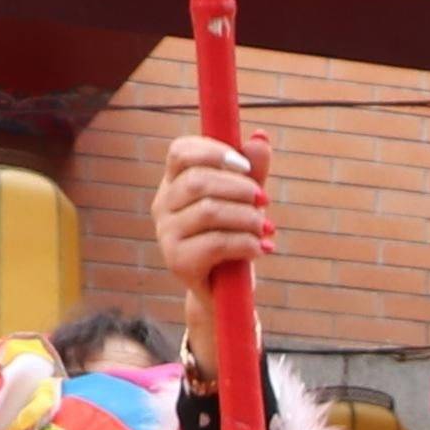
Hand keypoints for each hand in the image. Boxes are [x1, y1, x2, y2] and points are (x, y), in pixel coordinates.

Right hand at [155, 135, 271, 302]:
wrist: (228, 291)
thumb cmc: (235, 236)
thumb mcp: (247, 199)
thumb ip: (253, 170)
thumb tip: (261, 138)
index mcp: (175, 181)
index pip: (181, 151)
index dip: (214, 151)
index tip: (245, 166)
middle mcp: (163, 204)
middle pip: (198, 181)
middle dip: (240, 188)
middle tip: (265, 200)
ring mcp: (165, 233)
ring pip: (209, 211)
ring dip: (247, 217)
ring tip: (266, 228)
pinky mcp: (177, 261)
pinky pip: (215, 243)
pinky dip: (245, 243)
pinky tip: (260, 248)